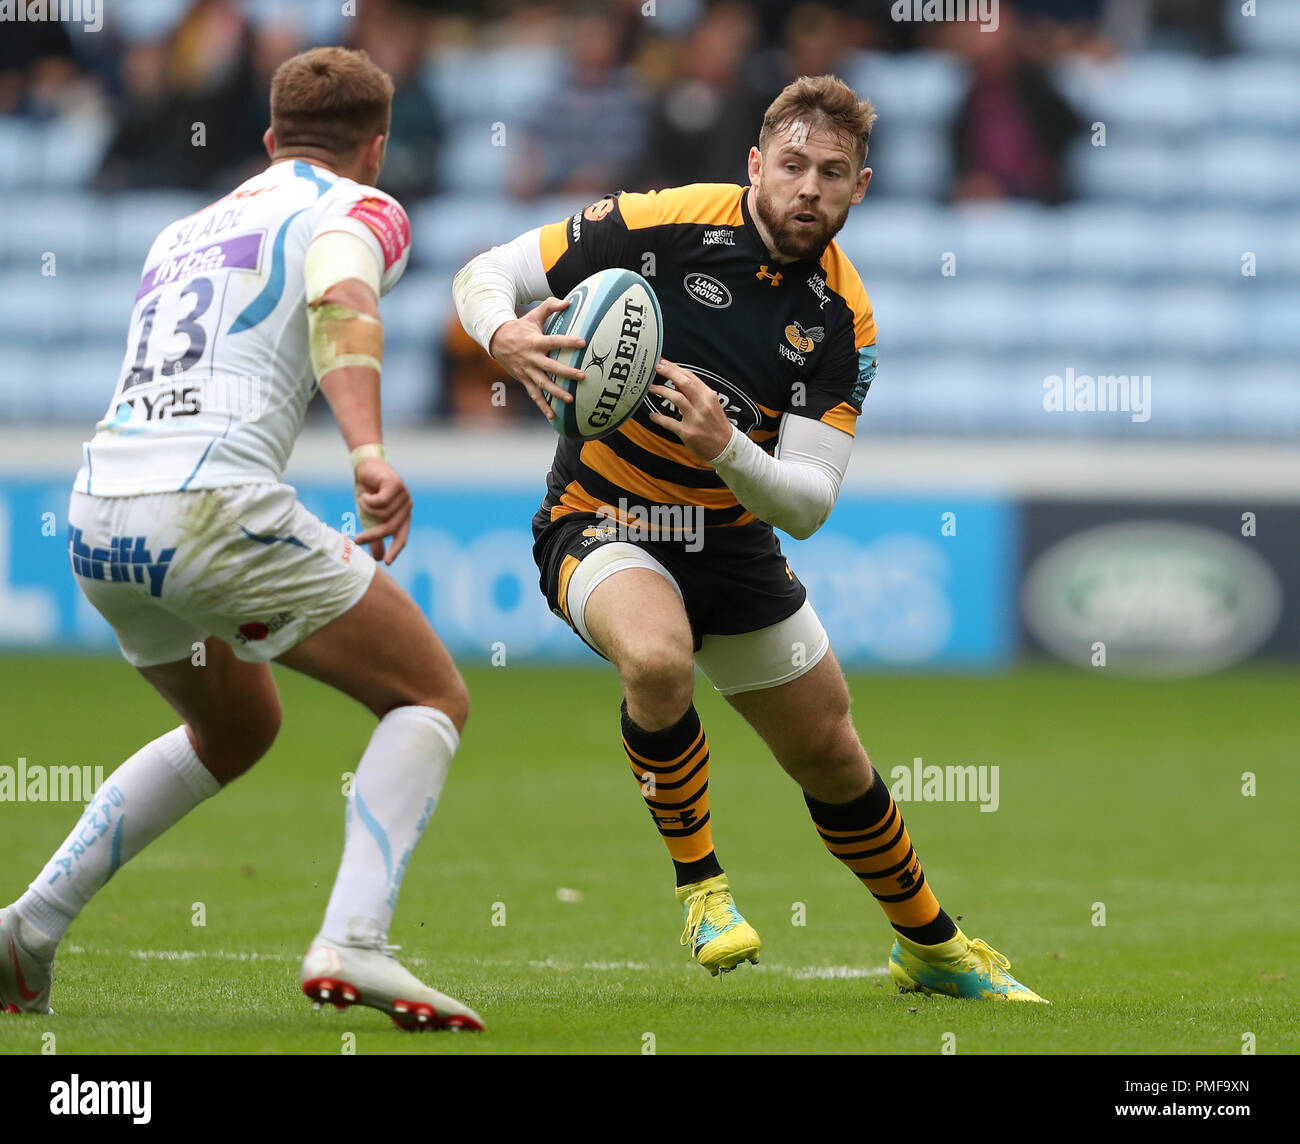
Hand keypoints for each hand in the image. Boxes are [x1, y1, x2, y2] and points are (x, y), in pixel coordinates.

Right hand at [352, 457, 411, 564]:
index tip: (386, 562)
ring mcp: (404, 495)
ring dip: (367, 509)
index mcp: (403, 516)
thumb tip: (377, 558)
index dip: (395, 550)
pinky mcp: (396, 485)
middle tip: (356, 541)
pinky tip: (366, 493)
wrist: (364, 468)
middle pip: (390, 528)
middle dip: (372, 535)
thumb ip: (375, 536)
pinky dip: (368, 500)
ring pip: (383, 514)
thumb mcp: (370, 518)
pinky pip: (380, 502)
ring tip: (363, 500)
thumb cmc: (368, 493)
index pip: (402, 537)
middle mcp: (407, 507)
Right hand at [488, 296, 584, 422]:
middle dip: (566, 372)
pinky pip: (534, 394)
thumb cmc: (520, 327)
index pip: (554, 341)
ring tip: (570, 399)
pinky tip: (552, 416)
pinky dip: (542, 406)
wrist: (497, 341)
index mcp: (535, 342)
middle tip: (582, 376)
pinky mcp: (524, 380)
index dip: (568, 342)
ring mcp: (527, 371)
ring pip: (542, 384)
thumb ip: (550, 306)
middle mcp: (531, 358)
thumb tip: (568, 302)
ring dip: (556, 392)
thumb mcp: (533, 315)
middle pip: (551, 366)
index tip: (583, 343)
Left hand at [646, 359, 733, 461]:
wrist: (726, 448)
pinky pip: (670, 422)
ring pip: (677, 398)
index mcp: (709, 396)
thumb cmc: (717, 426)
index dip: (676, 368)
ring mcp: (696, 419)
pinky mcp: (688, 432)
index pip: (691, 377)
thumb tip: (677, 381)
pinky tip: (652, 415)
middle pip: (684, 383)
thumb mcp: (711, 405)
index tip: (665, 364)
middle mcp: (703, 406)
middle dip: (669, 373)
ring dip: (662, 391)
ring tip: (651, 388)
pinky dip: (659, 418)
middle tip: (657, 368)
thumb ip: (696, 393)